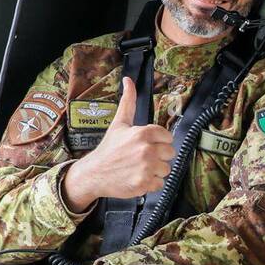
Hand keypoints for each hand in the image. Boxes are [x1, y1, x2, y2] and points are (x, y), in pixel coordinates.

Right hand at [62, 76, 175, 210]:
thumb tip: (128, 80)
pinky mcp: (144, 183)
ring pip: (166, 170)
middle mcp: (146, 149)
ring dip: (155, 171)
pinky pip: (159, 184)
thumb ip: (128, 102)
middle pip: (170, 153)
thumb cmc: (109, 148)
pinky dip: (150, 184)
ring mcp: (146, 167)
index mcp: (143, 133)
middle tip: (142, 158)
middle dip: (158, 157)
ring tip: (139, 168)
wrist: (94, 173)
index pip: (167, 137)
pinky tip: (137, 178)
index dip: (159, 142)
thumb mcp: (119, 123)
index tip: (147, 145)